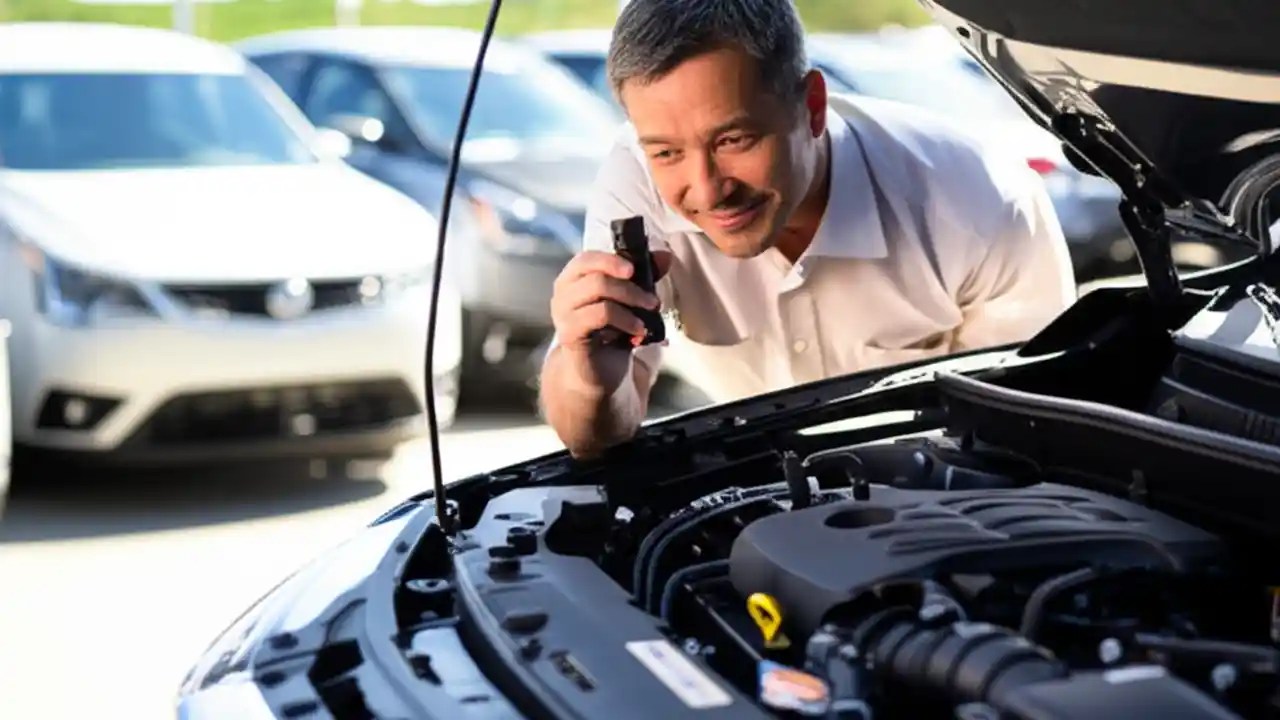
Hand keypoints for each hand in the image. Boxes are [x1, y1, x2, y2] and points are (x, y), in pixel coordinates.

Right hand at [550, 249, 671, 394]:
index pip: (586, 259)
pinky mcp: (569, 333)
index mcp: (574, 280)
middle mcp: (563, 293)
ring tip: (647, 316)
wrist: (598, 373)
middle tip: (652, 301)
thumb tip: (666, 256)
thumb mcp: (631, 302)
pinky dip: (625, 320)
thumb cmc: (612, 334)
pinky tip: (638, 331)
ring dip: (630, 301)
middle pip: (596, 274)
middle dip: (630, 286)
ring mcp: (563, 313)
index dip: (611, 260)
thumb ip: (644, 276)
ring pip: (597, 289)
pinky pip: (599, 314)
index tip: (634, 269)